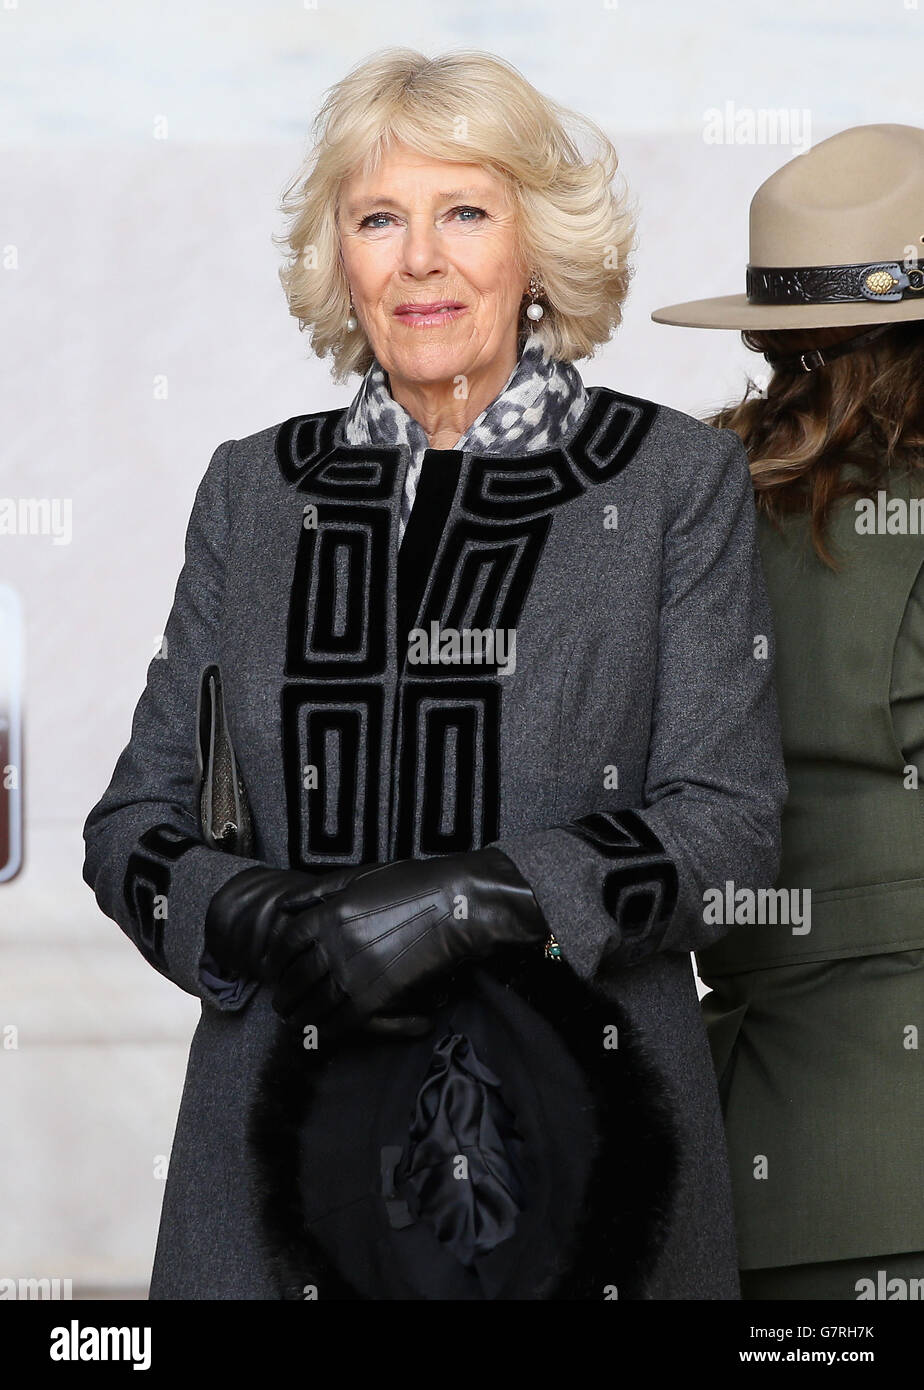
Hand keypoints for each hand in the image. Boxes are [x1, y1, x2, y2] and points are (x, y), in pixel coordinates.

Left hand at [264, 847, 547, 1037]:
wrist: (455, 906)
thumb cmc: (414, 884)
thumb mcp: (362, 876)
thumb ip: (319, 891)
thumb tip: (284, 905)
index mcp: (329, 912)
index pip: (287, 942)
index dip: (277, 960)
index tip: (276, 970)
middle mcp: (334, 942)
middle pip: (296, 977)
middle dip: (285, 995)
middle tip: (282, 1004)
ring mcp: (353, 971)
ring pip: (314, 1004)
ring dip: (301, 1018)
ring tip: (295, 1024)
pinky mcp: (376, 995)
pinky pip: (341, 1021)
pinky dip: (327, 1031)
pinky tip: (322, 1035)